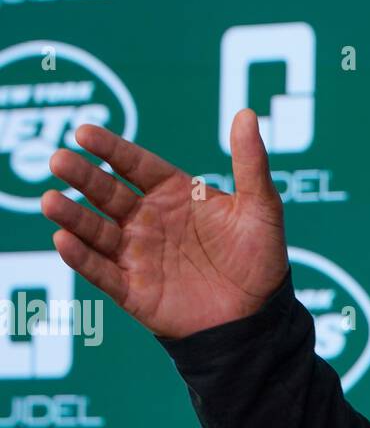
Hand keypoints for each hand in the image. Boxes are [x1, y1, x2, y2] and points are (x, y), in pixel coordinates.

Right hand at [41, 108, 288, 339]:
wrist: (260, 314)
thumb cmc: (260, 255)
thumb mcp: (261, 205)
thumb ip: (251, 162)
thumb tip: (247, 113)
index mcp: (175, 194)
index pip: (136, 164)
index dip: (111, 149)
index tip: (84, 132)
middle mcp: (149, 220)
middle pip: (108, 194)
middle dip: (83, 177)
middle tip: (58, 159)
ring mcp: (139, 254)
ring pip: (97, 231)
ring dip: (72, 216)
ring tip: (49, 200)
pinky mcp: (134, 290)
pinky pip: (102, 272)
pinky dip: (82, 258)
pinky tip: (63, 239)